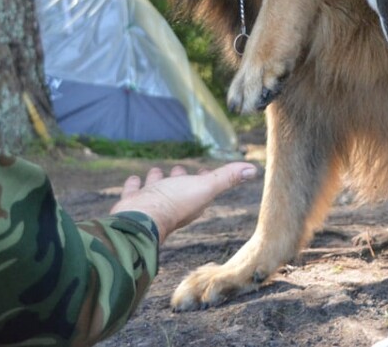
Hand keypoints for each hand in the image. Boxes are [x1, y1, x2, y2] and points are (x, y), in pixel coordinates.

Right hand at [109, 162, 257, 243]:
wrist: (139, 218)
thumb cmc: (175, 203)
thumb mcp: (205, 186)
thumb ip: (227, 178)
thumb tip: (254, 169)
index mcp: (191, 200)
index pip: (201, 187)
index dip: (205, 179)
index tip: (205, 171)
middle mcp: (172, 203)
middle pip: (178, 187)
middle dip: (180, 177)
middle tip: (179, 169)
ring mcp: (152, 204)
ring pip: (156, 188)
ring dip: (157, 180)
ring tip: (155, 170)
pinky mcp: (133, 204)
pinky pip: (134, 192)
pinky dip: (134, 185)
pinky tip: (133, 178)